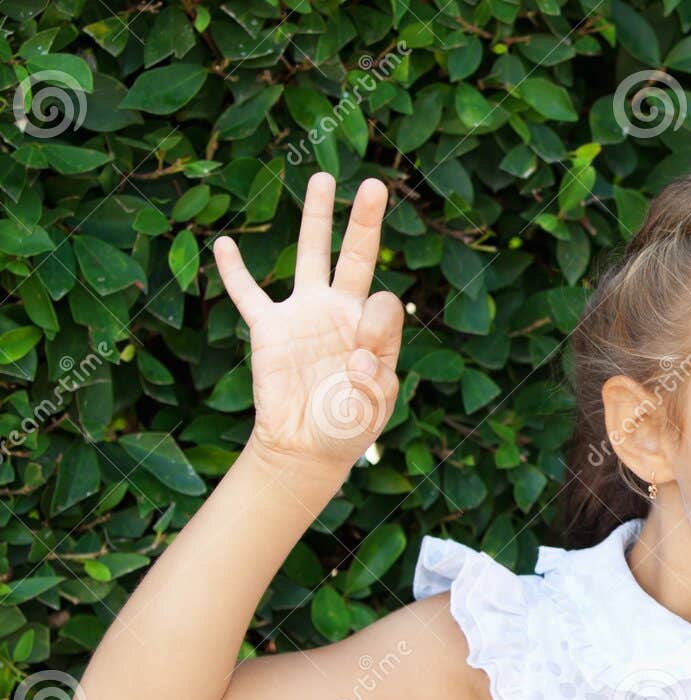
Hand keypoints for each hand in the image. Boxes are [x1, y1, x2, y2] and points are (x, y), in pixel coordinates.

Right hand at [213, 172, 403, 471]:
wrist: (306, 448)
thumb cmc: (347, 428)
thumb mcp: (373, 408)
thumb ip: (375, 381)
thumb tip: (358, 352)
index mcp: (374, 330)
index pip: (383, 304)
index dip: (376, 325)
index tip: (361, 360)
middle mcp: (342, 312)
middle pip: (357, 256)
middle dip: (364, 221)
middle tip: (374, 184)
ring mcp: (304, 314)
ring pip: (310, 256)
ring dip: (316, 218)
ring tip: (322, 177)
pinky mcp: (269, 329)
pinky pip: (248, 294)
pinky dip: (234, 271)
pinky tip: (224, 242)